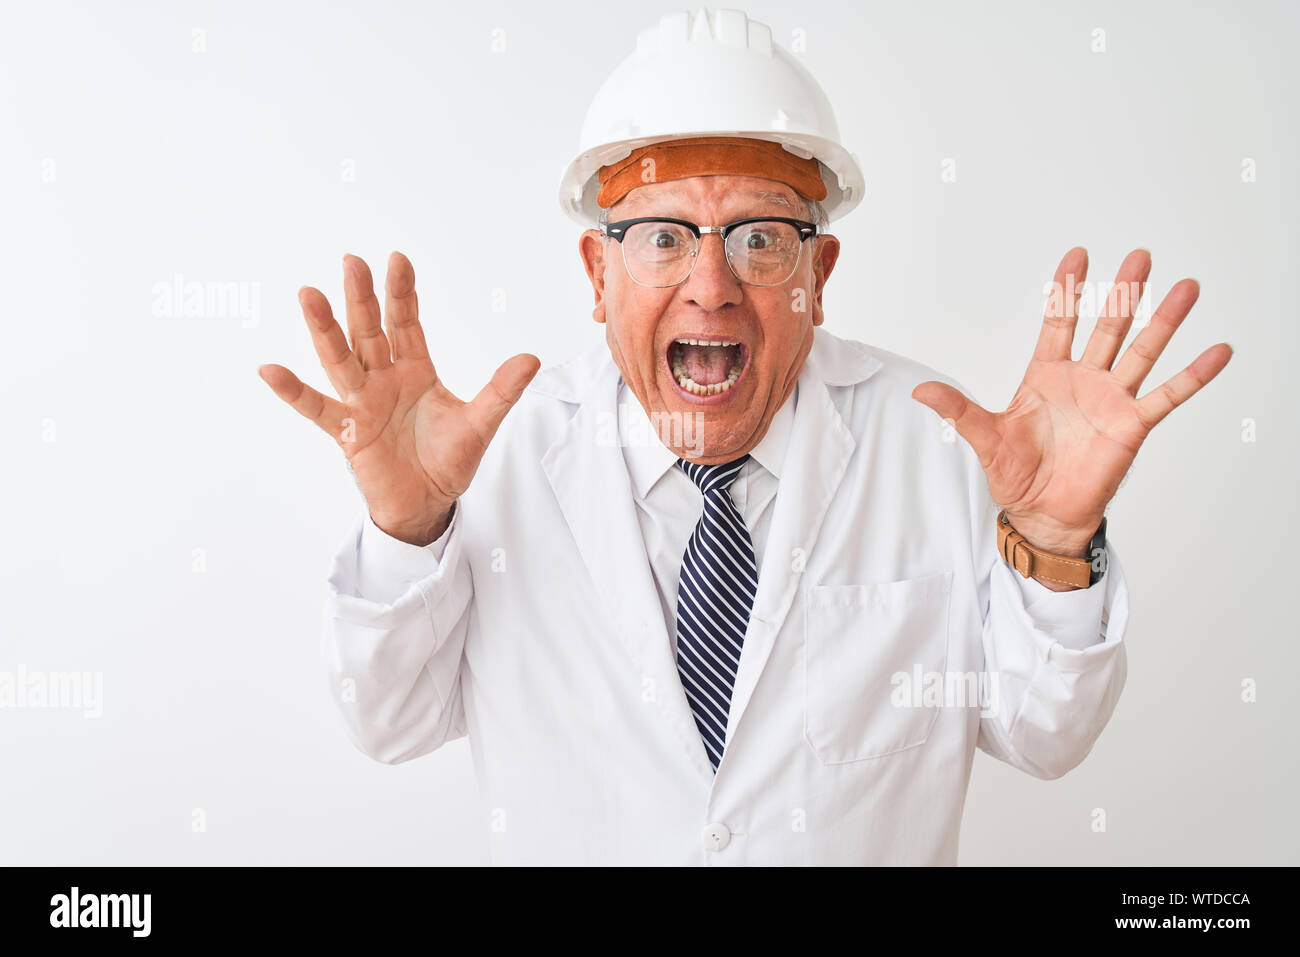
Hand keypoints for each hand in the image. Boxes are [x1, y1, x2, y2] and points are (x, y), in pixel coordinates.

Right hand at [258, 252, 539, 544]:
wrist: (428, 504)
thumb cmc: (448, 461)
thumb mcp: (480, 424)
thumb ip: (501, 391)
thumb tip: (531, 360)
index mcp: (415, 370)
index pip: (406, 323)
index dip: (402, 293)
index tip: (398, 259)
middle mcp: (384, 378)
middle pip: (369, 331)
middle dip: (362, 298)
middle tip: (353, 261)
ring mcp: (362, 402)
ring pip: (341, 358)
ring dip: (325, 328)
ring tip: (309, 295)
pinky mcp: (347, 431)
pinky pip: (316, 408)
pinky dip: (293, 391)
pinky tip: (270, 370)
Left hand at [911, 247, 1231, 569]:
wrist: (1041, 515)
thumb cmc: (1015, 476)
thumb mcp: (983, 438)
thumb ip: (957, 410)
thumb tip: (920, 391)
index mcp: (1045, 376)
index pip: (1058, 321)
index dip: (1067, 289)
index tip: (1078, 254)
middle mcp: (1083, 380)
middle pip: (1107, 326)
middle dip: (1123, 292)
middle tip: (1140, 257)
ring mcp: (1111, 400)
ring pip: (1142, 351)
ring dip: (1164, 321)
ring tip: (1186, 288)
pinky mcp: (1132, 426)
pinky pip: (1168, 396)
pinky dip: (1193, 375)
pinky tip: (1218, 351)